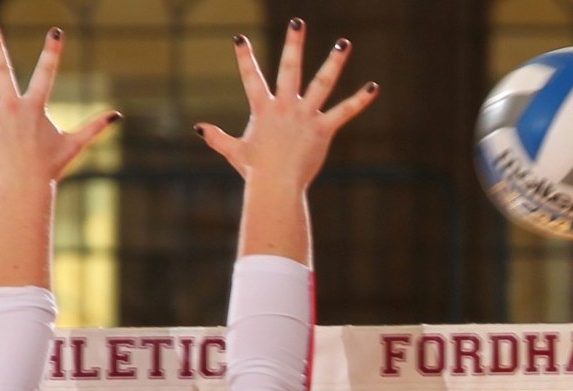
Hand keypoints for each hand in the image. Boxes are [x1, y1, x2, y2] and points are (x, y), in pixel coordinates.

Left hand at [0, 25, 118, 183]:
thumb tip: (116, 116)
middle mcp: (11, 109)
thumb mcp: (75, 145)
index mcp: (34, 108)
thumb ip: (94, 127)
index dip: (53, 52)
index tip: (55, 32)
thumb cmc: (52, 166)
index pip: (46, 74)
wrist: (27, 186)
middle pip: (2, 72)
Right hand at [196, 22, 377, 189]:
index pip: (251, 78)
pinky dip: (360, 100)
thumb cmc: (256, 172)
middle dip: (293, 45)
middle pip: (289, 69)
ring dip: (334, 63)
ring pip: (321, 83)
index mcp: (263, 110)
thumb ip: (218, 138)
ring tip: (344, 43)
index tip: (239, 38)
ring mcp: (305, 116)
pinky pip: (344, 112)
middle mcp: (285, 107)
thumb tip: (199, 127)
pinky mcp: (323, 130)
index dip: (244, 58)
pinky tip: (374, 87)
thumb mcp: (235, 152)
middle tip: (297, 22)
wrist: (276, 187)